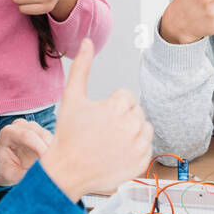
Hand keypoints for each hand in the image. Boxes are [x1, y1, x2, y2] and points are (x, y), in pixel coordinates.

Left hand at [0, 118, 53, 186]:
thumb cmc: (0, 169)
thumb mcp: (11, 175)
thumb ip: (26, 173)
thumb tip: (43, 173)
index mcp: (7, 134)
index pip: (27, 135)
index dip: (40, 146)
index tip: (48, 159)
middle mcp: (18, 126)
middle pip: (39, 132)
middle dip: (49, 147)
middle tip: (55, 163)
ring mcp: (29, 127)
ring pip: (46, 133)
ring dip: (53, 147)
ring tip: (55, 162)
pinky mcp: (37, 133)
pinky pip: (49, 137)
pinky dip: (54, 147)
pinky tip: (55, 157)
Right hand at [39, 39, 153, 200]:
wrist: (66, 171)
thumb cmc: (67, 135)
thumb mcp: (71, 98)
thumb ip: (81, 67)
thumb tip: (87, 42)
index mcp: (118, 106)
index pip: (126, 97)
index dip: (110, 106)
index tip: (97, 118)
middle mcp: (131, 125)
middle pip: (136, 111)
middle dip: (121, 118)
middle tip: (101, 131)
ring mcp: (138, 145)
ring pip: (144, 127)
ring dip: (131, 131)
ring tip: (110, 141)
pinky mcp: (141, 161)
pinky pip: (147, 147)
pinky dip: (135, 149)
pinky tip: (117, 153)